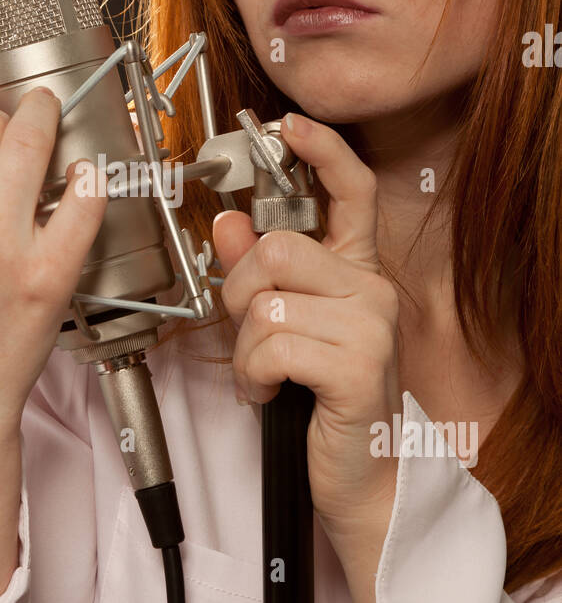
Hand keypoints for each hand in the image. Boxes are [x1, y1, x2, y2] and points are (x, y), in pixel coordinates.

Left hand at [212, 113, 400, 545]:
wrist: (360, 477)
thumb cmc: (322, 402)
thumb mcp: (286, 328)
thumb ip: (258, 274)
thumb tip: (230, 223)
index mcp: (357, 272)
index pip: (352, 191)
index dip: (322, 151)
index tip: (289, 125)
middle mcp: (372, 290)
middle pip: (278, 247)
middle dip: (239, 292)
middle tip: (247, 334)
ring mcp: (371, 326)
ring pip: (267, 300)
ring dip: (245, 346)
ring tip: (262, 376)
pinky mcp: (358, 366)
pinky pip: (273, 344)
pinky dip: (252, 375)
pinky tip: (268, 393)